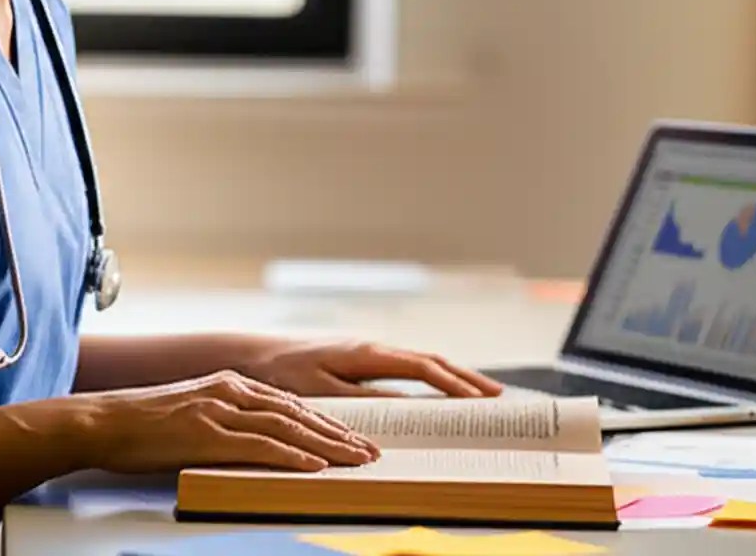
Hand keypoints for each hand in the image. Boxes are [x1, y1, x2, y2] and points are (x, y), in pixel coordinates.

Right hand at [71, 370, 381, 473]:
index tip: (354, 438)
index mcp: (230, 383)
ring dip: (327, 446)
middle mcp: (231, 390)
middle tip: (371, 452)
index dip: (327, 422)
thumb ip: (227, 420)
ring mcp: (220, 410)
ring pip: (287, 428)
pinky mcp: (207, 433)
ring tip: (356, 461)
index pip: (292, 403)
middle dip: (339, 434)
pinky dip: (291, 457)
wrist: (104, 420)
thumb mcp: (194, 412)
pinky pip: (259, 446)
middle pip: (298, 413)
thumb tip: (258, 441)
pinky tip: (314, 467)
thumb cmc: (143, 424)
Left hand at [242, 339, 504, 397]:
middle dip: (466, 377)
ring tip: (481, 393)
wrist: (256, 354)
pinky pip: (407, 366)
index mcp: (367, 354)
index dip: (454, 384)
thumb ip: (364, 400)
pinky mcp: (361, 358)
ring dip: (452, 375)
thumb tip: (407, 408)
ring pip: (421, 361)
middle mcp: (373, 347)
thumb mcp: (322, 392)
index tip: (481, 401)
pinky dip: (431, 376)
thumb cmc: (283, 374)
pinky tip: (440, 389)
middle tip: (499, 396)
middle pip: (431, 360)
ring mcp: (369, 351)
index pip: (423, 367)